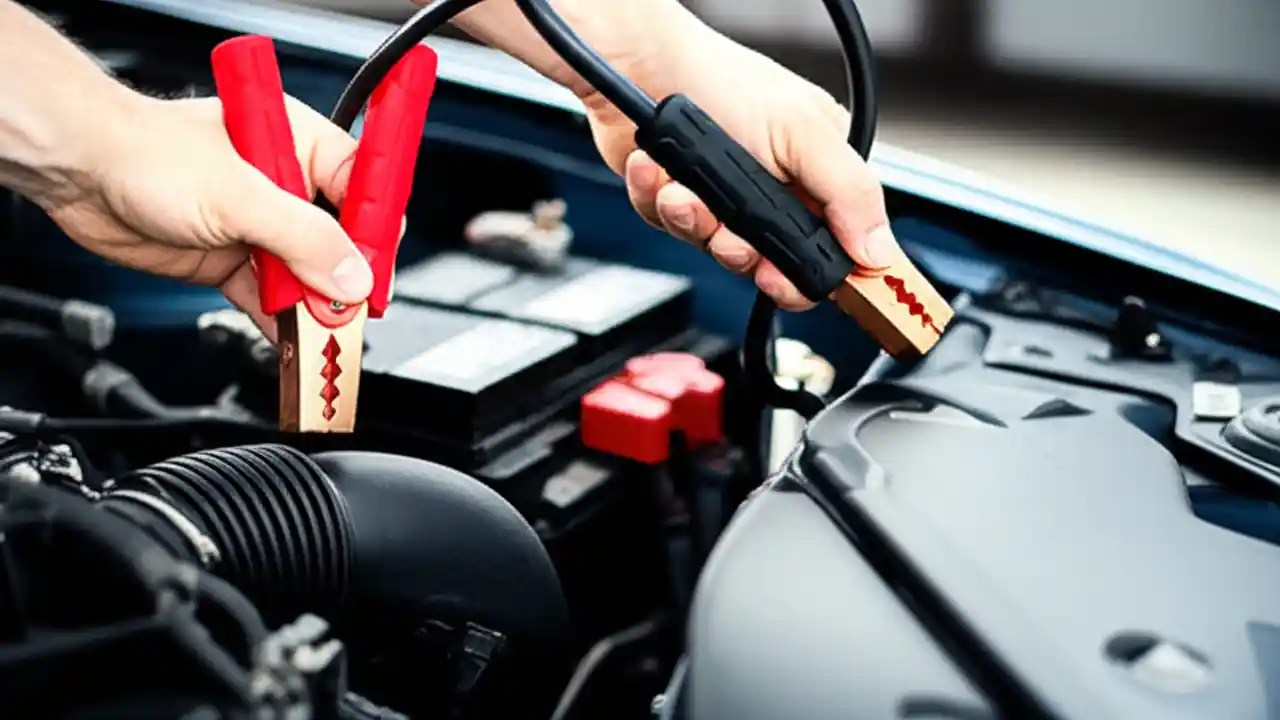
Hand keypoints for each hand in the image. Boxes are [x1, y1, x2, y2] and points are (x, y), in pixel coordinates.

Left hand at [34, 92, 367, 340]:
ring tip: (321, 334)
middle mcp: (285, 186)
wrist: (80, 174)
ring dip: (314, 308)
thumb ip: (304, 238)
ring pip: (306, 276)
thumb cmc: (148, 153)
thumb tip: (352, 276)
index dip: (377, 231)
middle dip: (346, 280)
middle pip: (340, 242)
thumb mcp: (240, 195)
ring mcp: (259, 227)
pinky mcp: (232, 260)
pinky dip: (282, 323)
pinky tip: (292, 340)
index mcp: (301, 146)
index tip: (379, 270)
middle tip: (351, 311)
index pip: (363, 189)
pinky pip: (270, 298)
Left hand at [579, 17, 897, 309]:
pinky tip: (659, 173)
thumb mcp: (802, 133)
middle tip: (729, 236)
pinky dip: (658, 201)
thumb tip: (877, 249)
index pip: (828, 247)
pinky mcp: (677, 198)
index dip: (806, 274)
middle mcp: (772, 188)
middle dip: (739, 250)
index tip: (783, 280)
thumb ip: (848, 193)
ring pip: (713, 249)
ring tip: (683, 189)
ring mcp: (722, 196)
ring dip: (694, 222)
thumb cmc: (720, 76)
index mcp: (816, 173)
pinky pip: (669, 227)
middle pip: (767, 262)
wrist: (639, 64)